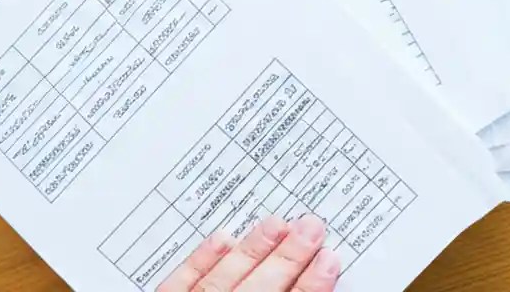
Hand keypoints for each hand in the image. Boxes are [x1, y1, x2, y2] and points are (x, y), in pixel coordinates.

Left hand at [158, 214, 340, 291]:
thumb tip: (320, 276)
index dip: (314, 283)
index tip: (330, 259)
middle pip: (261, 289)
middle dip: (288, 257)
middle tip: (311, 227)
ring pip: (223, 281)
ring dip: (252, 250)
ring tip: (275, 224)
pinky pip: (179, 285)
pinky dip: (200, 261)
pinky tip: (221, 239)